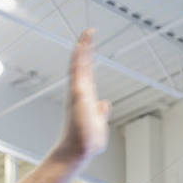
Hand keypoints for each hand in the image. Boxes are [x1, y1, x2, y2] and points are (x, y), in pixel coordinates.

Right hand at [50, 29, 109, 166]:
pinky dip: (78, 59)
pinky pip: (77, 72)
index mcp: (86, 97)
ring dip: (83, 49)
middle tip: (88, 31)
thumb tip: (105, 104)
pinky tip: (80, 47)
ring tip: (87, 33)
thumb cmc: (87, 141)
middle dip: (85, 48)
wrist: (79, 150)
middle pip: (83, 65)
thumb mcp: (99, 124)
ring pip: (79, 65)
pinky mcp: (77, 94)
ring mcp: (78, 92)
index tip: (90, 45)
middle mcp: (80, 92)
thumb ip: (101, 112)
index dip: (89, 59)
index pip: (88, 73)